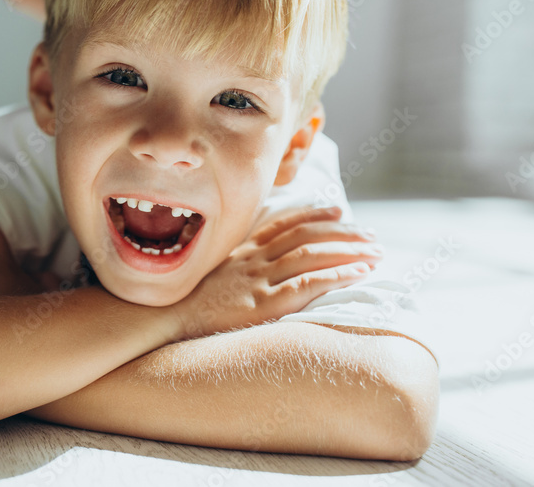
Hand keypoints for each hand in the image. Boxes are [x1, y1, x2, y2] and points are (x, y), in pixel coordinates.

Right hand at [172, 205, 382, 340]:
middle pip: (304, 237)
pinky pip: (307, 284)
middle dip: (341, 233)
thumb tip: (244, 268)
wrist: (158, 321)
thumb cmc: (178, 305)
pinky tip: (360, 273)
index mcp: (238, 252)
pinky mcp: (261, 305)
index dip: (312, 216)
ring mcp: (256, 281)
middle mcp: (251, 261)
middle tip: (370, 235)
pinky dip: (337, 275)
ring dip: (348, 251)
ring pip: (311, 256)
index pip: (282, 225)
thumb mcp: (204, 277)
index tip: (337, 212)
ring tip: (376, 252)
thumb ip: (228, 268)